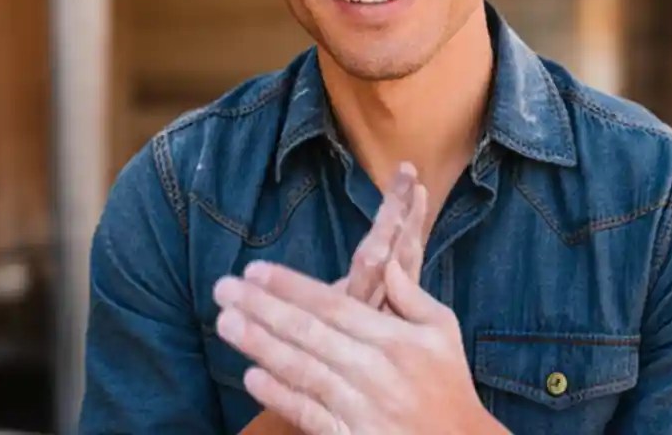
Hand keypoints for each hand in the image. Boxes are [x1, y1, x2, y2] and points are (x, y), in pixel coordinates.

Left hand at [235, 162, 429, 434]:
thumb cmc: (447, 385)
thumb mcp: (442, 332)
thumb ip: (411, 295)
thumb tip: (385, 259)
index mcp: (394, 338)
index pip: (332, 304)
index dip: (291, 286)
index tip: (256, 270)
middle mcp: (373, 369)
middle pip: (307, 332)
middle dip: (261, 307)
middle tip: (223, 288)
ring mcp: (359, 406)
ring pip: (300, 370)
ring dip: (258, 345)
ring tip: (225, 323)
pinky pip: (308, 413)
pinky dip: (279, 395)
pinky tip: (251, 377)